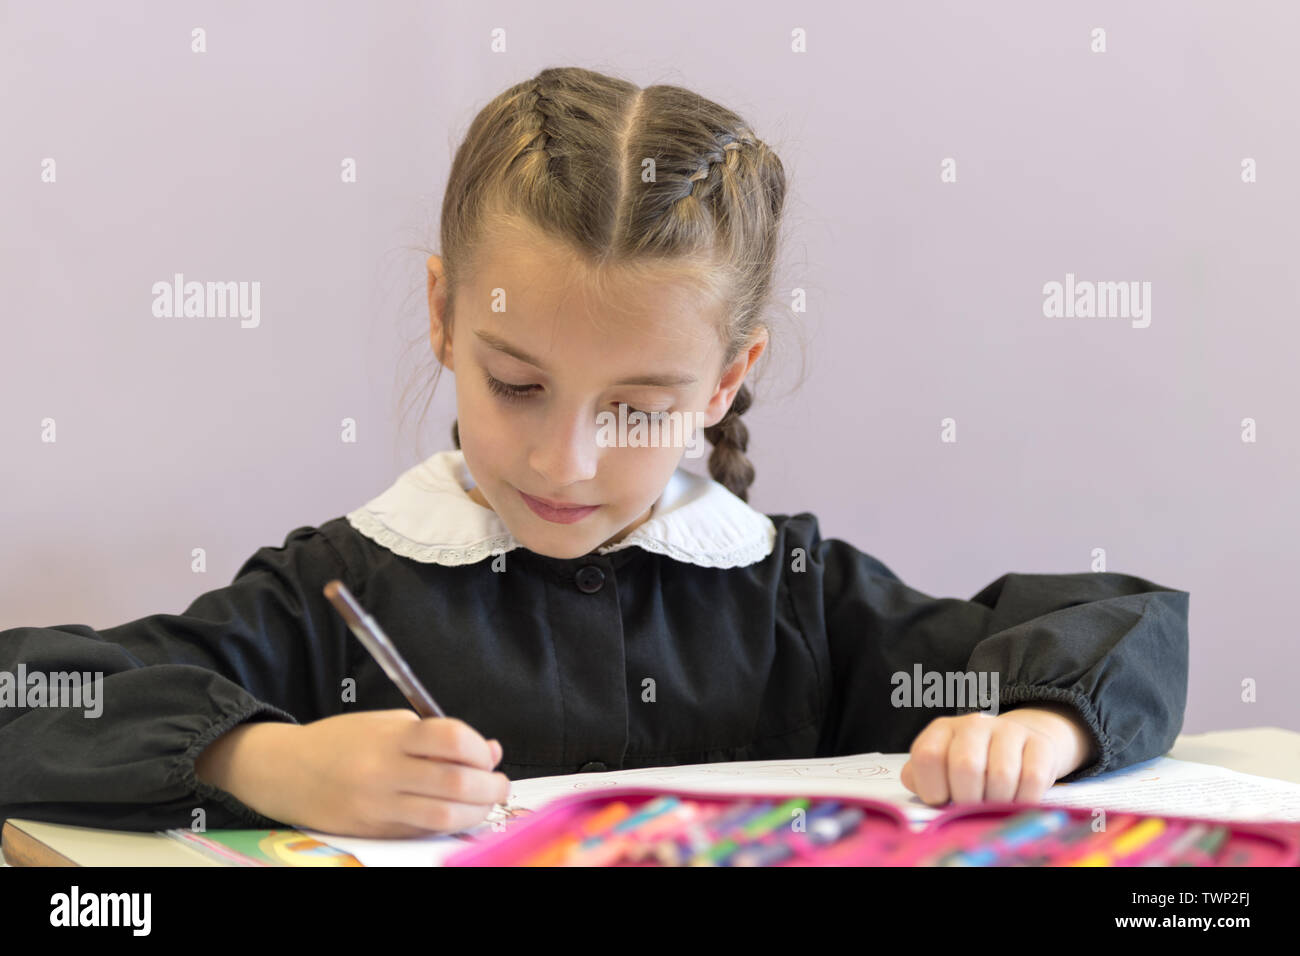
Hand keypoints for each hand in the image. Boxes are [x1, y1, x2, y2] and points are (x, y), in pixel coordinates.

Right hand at [195, 710, 510, 836]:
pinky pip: (423, 831)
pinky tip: (456, 814)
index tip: (486, 754)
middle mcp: (385, 771)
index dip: (480, 748)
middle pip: (455, 782)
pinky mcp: (375, 830)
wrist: (286, 770)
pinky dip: (449, 824)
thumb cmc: (342, 741)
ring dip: (477, 812)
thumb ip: (439, 735)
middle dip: (490, 786)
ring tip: (485, 802)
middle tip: (498, 783)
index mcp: (391, 736)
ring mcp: (379, 805)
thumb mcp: (388, 723)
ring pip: (443, 816)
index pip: (451, 738)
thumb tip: (490, 751)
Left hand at [899, 703, 1097, 805]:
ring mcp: (1008, 730)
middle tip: (971, 806)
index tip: (941, 800)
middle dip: (967, 799)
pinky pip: (1032, 780)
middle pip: (965, 766)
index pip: (927, 756)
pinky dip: (1023, 800)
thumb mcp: (939, 769)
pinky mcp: (1039, 744)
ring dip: (996, 802)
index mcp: (942, 730)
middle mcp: (973, 724)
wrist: (1018, 746)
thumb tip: (922, 791)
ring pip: (1001, 776)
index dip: (932, 788)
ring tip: (993, 803)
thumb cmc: (971, 766)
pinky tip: (1016, 799)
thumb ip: (920, 779)